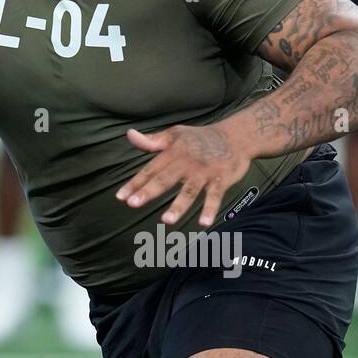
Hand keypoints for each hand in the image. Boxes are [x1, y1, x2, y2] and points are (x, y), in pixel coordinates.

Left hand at [116, 124, 251, 227]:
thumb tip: (129, 135)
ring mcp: (204, 172)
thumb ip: (152, 141)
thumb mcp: (175, 134)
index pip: (150, 170)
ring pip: (189, 190)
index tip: (120, 197)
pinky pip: (215, 196)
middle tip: (133, 204)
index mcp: (173, 152)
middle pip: (165, 179)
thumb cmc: (200, 138)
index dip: (135, 183)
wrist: (236, 136)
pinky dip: (210, 209)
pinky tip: (203, 224)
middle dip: (148, 191)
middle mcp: (187, 163)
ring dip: (178, 206)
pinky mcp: (221, 180)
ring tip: (166, 220)